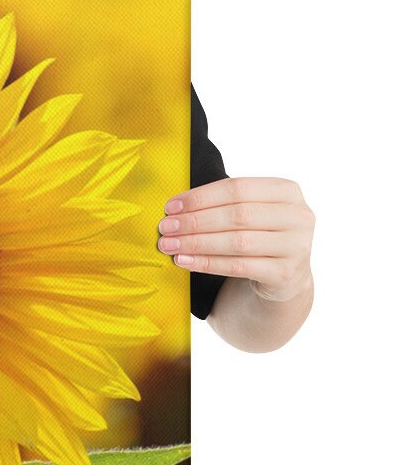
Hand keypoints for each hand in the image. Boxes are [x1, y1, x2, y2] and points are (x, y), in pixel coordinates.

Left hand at [157, 177, 314, 301]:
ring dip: (196, 243)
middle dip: (195, 221)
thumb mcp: (249, 213)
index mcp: (287, 191)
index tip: (170, 207)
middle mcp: (298, 216)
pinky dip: (207, 263)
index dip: (200, 197)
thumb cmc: (257, 236)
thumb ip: (221, 204)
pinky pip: (239, 267)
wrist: (283, 276)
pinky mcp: (286, 274)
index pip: (237, 188)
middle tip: (165, 228)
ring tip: (169, 245)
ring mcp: (297, 246)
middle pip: (237, 215)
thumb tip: (173, 208)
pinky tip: (183, 261)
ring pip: (237, 242)